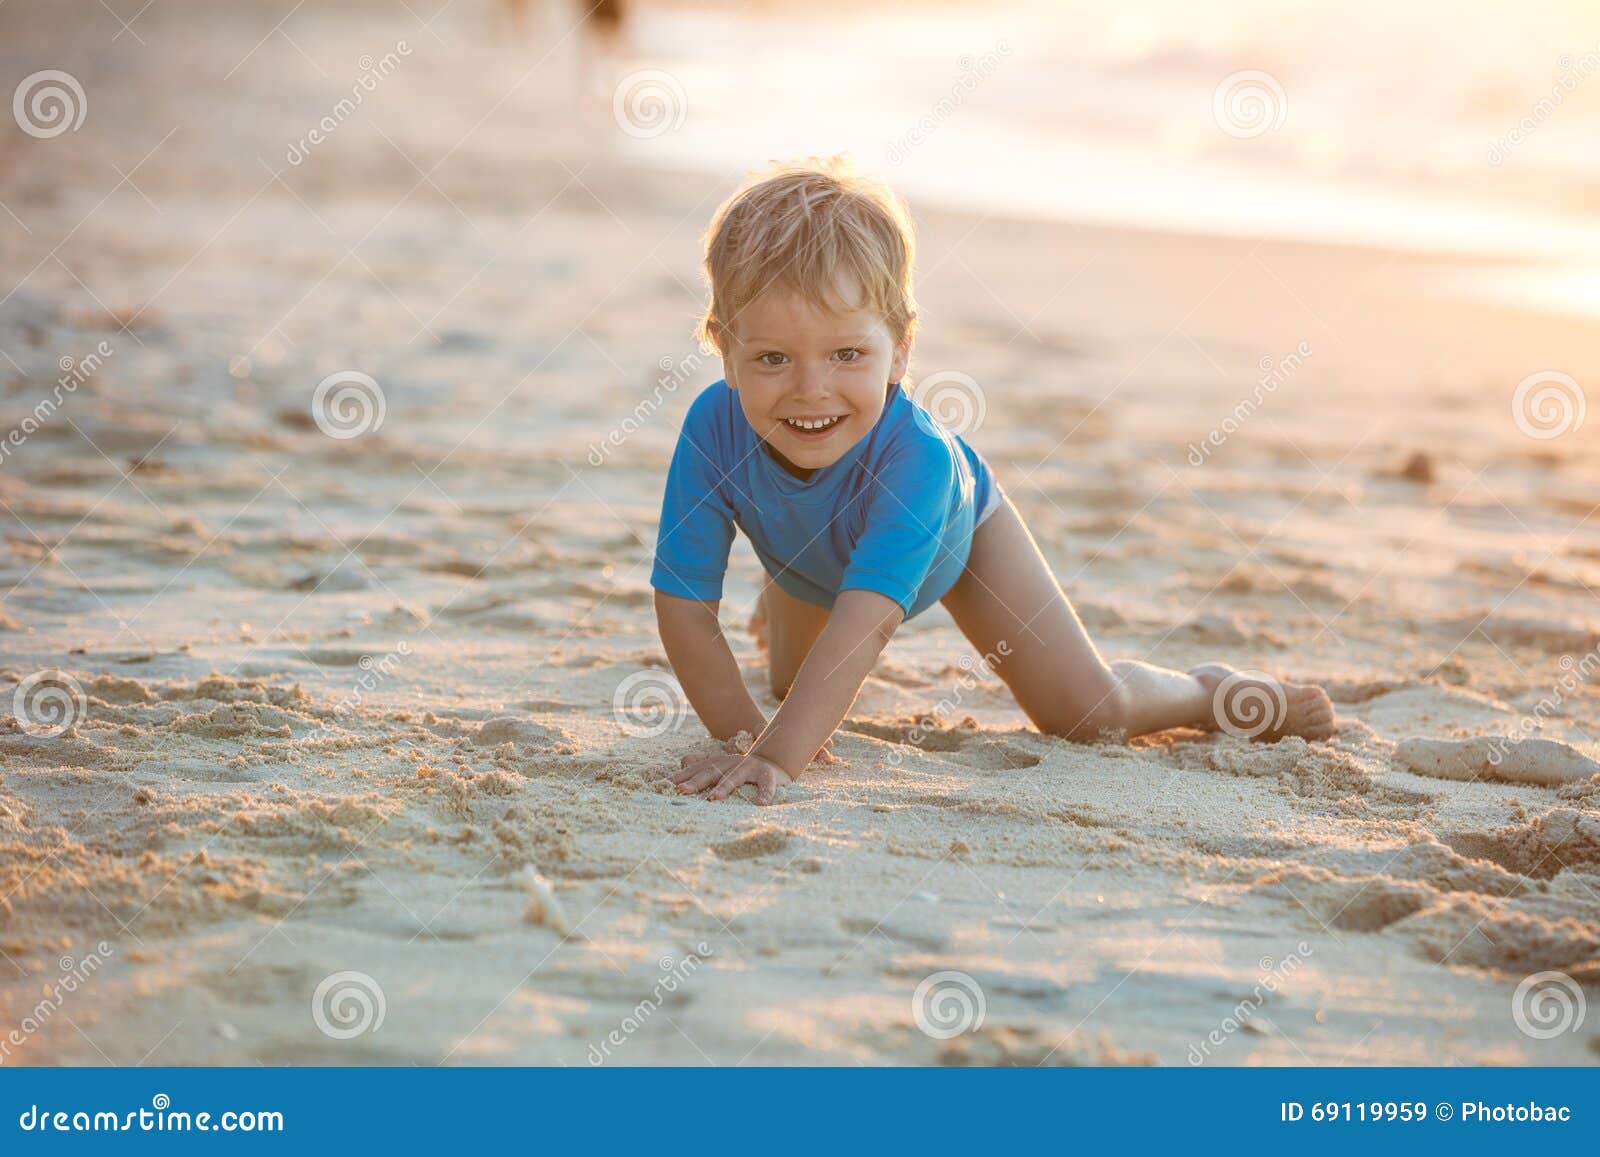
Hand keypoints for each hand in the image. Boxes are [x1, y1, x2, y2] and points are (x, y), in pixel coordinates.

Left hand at [671, 751, 792, 805]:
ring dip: (724, 787)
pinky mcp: (767, 774)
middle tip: (682, 791)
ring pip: (735, 777)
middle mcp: (730, 763)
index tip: (663, 786)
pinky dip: (765, 794)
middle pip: (710, 772)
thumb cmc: (740, 768)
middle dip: (695, 781)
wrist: (773, 760)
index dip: (680, 777)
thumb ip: (701, 762)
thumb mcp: (720, 764)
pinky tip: (761, 804)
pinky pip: (766, 784)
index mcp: (717, 762)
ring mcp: (749, 767)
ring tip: (714, 798)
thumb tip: (682, 761)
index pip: (694, 770)